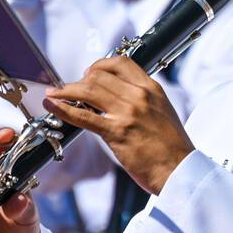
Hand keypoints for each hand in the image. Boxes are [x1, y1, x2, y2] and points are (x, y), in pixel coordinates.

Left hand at [43, 56, 192, 195]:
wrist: (180, 170)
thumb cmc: (172, 147)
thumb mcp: (162, 113)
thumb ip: (142, 101)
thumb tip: (117, 99)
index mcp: (152, 89)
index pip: (122, 63)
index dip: (100, 65)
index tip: (91, 73)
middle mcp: (139, 96)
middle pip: (100, 75)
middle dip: (80, 80)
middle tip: (71, 89)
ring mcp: (127, 113)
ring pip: (88, 90)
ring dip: (66, 90)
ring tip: (55, 93)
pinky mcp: (116, 132)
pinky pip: (83, 115)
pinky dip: (63, 108)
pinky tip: (52, 104)